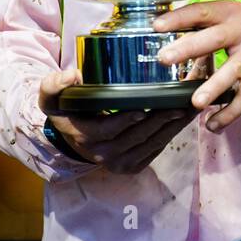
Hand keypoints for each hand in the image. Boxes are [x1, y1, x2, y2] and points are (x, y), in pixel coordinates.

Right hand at [37, 68, 196, 174]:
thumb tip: (72, 74)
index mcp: (84, 136)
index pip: (109, 130)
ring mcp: (119, 164)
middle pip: (137, 137)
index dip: (127, 120)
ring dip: (172, 127)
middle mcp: (103, 155)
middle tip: (181, 102)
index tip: (145, 106)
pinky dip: (171, 134)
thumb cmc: (65, 110)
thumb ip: (55, 83)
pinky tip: (184, 118)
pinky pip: (155, 150)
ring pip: (150, 144)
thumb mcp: (51, 96)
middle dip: (161, 120)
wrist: (71, 136)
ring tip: (190, 107)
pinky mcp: (132, 166)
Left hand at [152, 1, 240, 132]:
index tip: (156, 26)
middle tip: (165, 58)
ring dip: (213, 87)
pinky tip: (213, 124)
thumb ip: (204, 33)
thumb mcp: (232, 17)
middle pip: (214, 39)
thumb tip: (173, 57)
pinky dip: (230, 113)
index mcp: (229, 12)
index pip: (201, 12)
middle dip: (188, 48)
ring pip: (233, 71)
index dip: (179, 18)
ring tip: (195, 103)